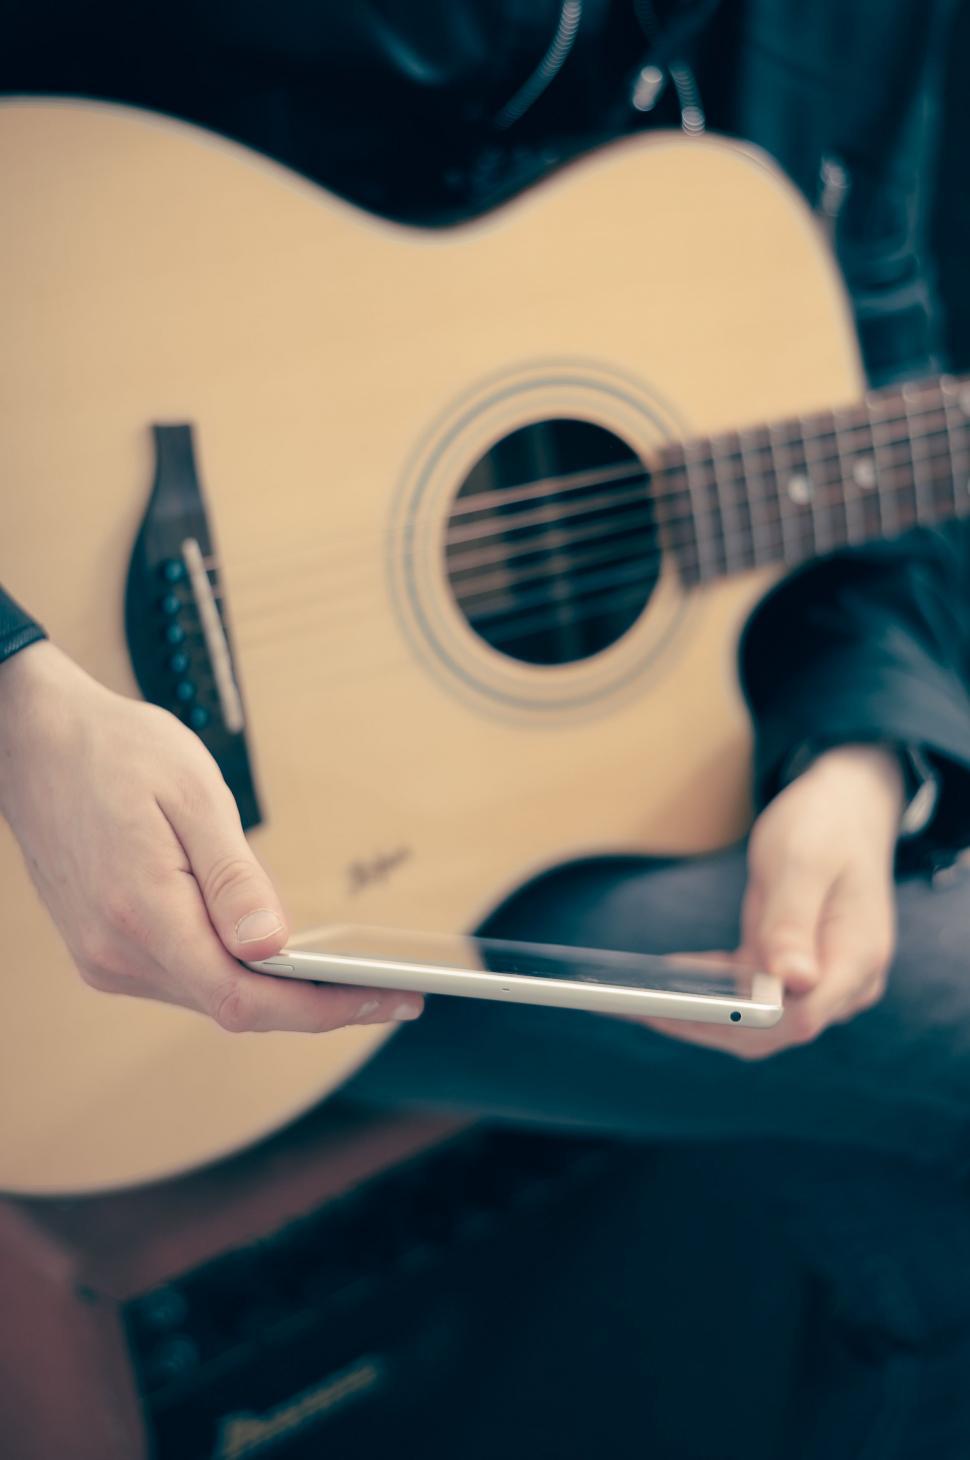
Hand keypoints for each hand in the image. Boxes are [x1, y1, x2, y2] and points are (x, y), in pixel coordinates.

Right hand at [0, 642, 421, 1031]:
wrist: (34, 742)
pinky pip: (184, 976)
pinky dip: (234, 972)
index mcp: (143, 912)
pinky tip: (277, 955)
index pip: (244, 998)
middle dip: (314, 1004)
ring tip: (348, 977)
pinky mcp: (102, 949)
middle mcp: (116, 952)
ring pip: (208, 995)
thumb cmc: (117, 752)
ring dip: (276, 991)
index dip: (321, 1010)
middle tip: (390, 992)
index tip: (384, 1000)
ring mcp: (104, 957)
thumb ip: (234, 877)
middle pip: (232, 1006)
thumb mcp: (193, 793)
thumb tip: (275, 947)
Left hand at [641, 744, 903, 1058]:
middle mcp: (843, 983)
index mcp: (856, 959)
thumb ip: (793, 921)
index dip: (741, 1020)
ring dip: (699, 1013)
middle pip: (770, 1030)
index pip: (800, 1016)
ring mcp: (819, 981)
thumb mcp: (802, 861)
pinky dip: (710, 992)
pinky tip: (672, 975)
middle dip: (703, 1023)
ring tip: (640, 998)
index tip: (683, 1008)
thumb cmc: (826, 825)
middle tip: (639, 1006)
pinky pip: (747, 997)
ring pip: (754, 1021)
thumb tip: (793, 980)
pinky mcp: (792, 972)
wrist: (846, 807)